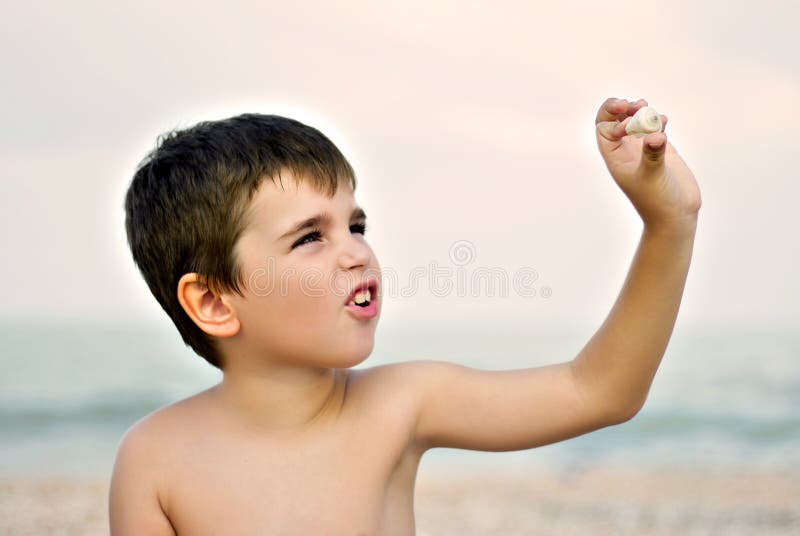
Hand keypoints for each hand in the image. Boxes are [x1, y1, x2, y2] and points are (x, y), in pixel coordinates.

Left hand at [595, 98, 701, 230]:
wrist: (675, 214)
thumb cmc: (657, 200)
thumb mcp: (653, 176)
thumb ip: (653, 155)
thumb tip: (655, 136)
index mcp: (615, 157)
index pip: (603, 130)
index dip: (611, 120)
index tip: (626, 123)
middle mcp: (626, 150)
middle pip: (614, 121)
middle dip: (619, 109)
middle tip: (631, 104)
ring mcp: (643, 148)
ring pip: (635, 121)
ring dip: (638, 110)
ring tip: (644, 106)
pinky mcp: (661, 149)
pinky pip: (655, 127)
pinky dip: (657, 119)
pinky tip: (664, 120)